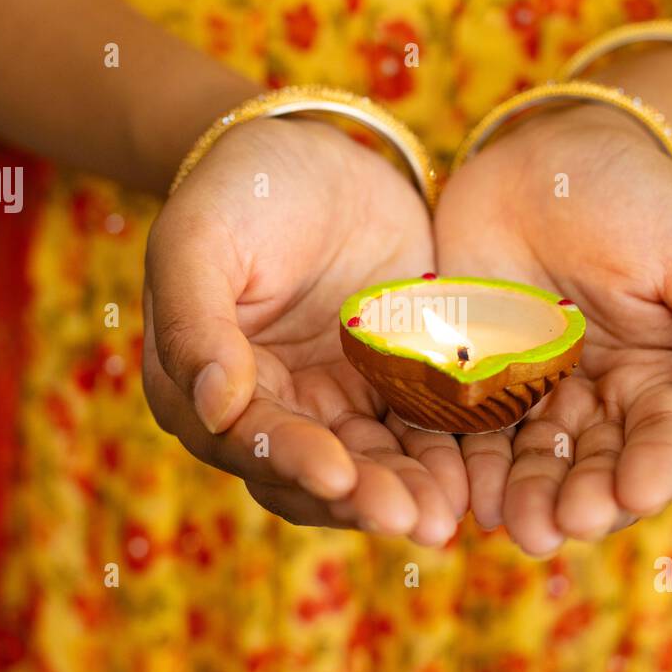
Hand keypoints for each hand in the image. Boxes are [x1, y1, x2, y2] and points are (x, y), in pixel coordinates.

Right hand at [144, 117, 466, 545]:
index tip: (338, 475)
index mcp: (203, 388)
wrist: (318, 153)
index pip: (247, 440)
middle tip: (411, 519)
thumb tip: (214, 409)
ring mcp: (332, 403)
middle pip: (313, 472)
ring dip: (406, 492)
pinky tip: (475, 477)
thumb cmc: (243, 189)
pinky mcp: (390, 387)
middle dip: (362, 497)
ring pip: (369, 464)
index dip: (292, 461)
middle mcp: (267, 410)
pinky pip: (418, 433)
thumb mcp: (201, 239)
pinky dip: (443, 458)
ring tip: (446, 515)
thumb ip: (196, 323)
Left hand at [434, 104, 671, 555]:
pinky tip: (471, 494)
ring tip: (522, 526)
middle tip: (568, 523)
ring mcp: (536, 393)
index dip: (654, 469)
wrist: (544, 148)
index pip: (667, 441)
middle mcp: (603, 400)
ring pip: (536, 462)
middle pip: (599, 466)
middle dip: (588, 499)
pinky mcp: (474, 380)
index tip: (638, 492)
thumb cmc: (638, 196)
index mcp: (668, 378)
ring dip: (530, 498)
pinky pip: (472, 432)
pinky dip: (472, 466)